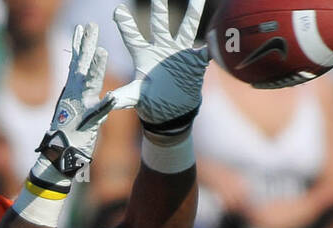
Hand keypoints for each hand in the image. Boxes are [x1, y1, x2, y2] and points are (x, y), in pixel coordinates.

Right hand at [34, 22, 109, 182]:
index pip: (76, 63)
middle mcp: (74, 96)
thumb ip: (74, 92)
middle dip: (86, 44)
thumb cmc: (66, 134)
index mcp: (72, 92)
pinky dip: (105, 105)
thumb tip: (75, 78)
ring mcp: (80, 109)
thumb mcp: (70, 109)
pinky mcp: (87, 123)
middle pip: (81, 65)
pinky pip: (98, 113)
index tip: (82, 27)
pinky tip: (112, 97)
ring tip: (103, 52)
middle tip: (90, 24)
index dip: (79, 44)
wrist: (58, 158)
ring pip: (89, 84)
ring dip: (95, 68)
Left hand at [90, 0, 210, 140]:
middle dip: (159, 7)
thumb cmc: (150, 103)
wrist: (171, 112)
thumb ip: (124, 96)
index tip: (117, 10)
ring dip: (193, 12)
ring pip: (187, 28)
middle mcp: (161, 49)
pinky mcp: (195, 62)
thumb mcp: (135, 98)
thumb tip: (109, 98)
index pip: (132, 37)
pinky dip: (215, 43)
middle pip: (160, 24)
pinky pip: (207, 50)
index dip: (125, 24)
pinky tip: (223, 30)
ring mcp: (179, 53)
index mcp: (144, 56)